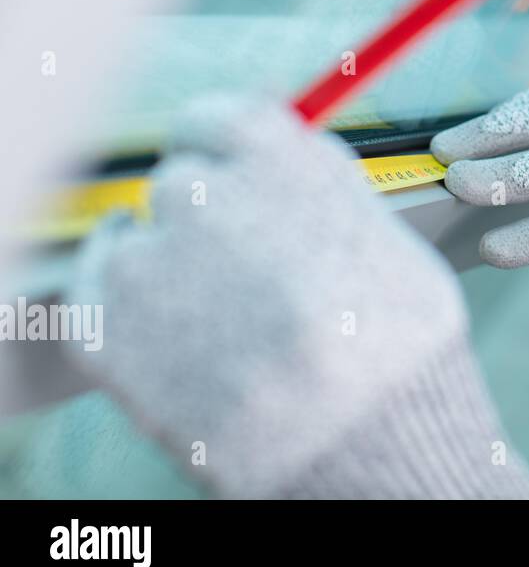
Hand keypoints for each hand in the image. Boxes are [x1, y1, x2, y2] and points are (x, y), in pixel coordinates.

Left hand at [64, 95, 482, 496]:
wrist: (367, 449)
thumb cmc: (396, 347)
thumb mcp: (386, 235)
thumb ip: (323, 182)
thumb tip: (287, 142)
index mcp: (277, 162)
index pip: (221, 117)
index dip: (226, 146)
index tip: (230, 168)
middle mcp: (203, 196)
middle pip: (183, 181)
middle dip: (211, 217)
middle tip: (246, 268)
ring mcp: (147, 263)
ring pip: (139, 237)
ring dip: (172, 264)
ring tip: (225, 321)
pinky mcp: (106, 331)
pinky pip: (96, 288)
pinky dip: (127, 300)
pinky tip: (171, 327)